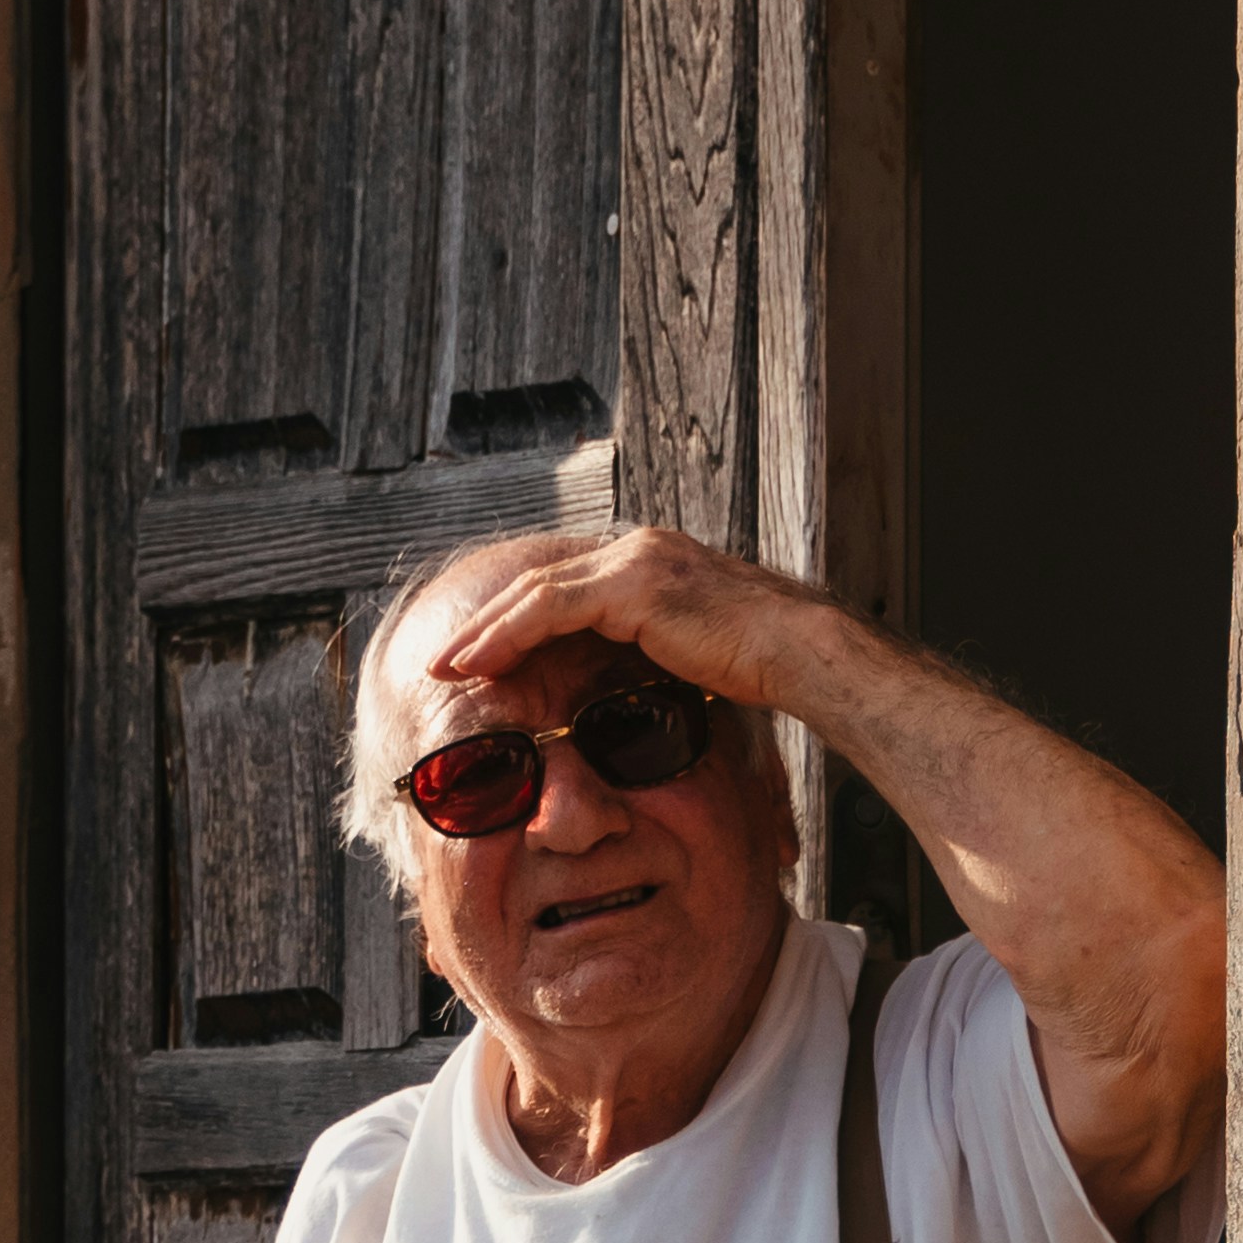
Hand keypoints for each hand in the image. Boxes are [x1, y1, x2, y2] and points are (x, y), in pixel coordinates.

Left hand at [424, 519, 825, 723]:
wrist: (798, 651)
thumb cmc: (760, 665)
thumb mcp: (693, 654)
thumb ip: (652, 654)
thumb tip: (626, 691)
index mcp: (650, 563)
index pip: (565, 588)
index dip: (517, 621)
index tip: (480, 656)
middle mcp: (638, 551)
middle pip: (541, 583)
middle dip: (488, 624)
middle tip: (445, 660)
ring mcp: (636, 562)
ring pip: (536, 593)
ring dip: (486, 632)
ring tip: (447, 666)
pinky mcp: (635, 586)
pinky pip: (551, 608)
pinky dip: (509, 635)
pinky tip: (480, 663)